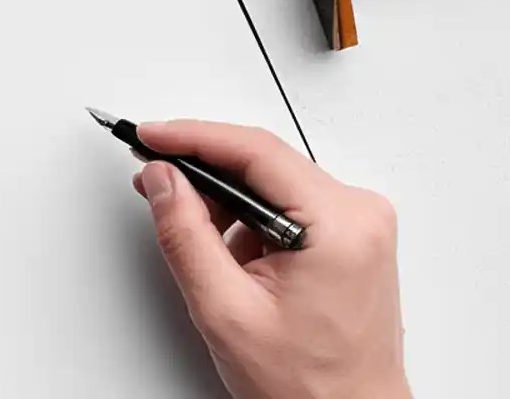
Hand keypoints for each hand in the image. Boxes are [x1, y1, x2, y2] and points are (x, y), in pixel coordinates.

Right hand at [132, 120, 410, 398]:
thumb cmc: (308, 384)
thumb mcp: (225, 310)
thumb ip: (186, 235)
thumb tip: (163, 179)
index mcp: (340, 225)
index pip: (255, 151)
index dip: (193, 136)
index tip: (150, 135)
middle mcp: (359, 213)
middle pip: (263, 161)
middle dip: (201, 169)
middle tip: (153, 178)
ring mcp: (359, 222)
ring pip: (271, 182)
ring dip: (225, 201)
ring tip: (197, 241)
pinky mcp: (350, 234)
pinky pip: (287, 203)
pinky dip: (248, 219)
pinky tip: (230, 255)